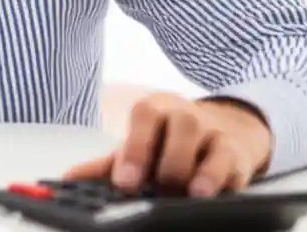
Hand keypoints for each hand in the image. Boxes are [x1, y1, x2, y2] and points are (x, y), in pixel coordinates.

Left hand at [65, 94, 271, 197]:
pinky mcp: (238, 155)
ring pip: (212, 142)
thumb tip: (67, 179)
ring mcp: (215, 133)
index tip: (124, 181)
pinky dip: (226, 181)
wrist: (224, 128)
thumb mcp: (140, 146)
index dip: (135, 148)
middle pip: (182, 125)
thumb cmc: (170, 141)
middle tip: (157, 187)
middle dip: (169, 159)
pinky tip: (216, 196)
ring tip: (191, 192)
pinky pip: (235, 165)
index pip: (145, 117)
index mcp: (156, 111)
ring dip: (201, 170)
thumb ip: (106, 165)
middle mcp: (187, 117)